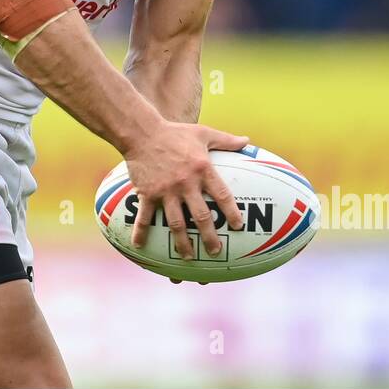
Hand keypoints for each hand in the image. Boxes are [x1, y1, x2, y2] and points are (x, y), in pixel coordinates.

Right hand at [123, 122, 248, 258]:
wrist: (141, 132)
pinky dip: (141, 232)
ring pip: (176, 223)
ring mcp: (165, 191)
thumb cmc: (174, 132)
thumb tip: (248, 142)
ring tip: (187, 257)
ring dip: (182, 242)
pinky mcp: (147, 194)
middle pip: (200, 216)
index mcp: (202, 169)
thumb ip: (226, 140)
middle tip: (215, 251)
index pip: (222, 194)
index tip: (238, 226)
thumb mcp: (203, 133)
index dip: (231, 212)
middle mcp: (185, 183)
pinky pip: (145, 217)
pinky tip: (140, 245)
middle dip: (209, 236)